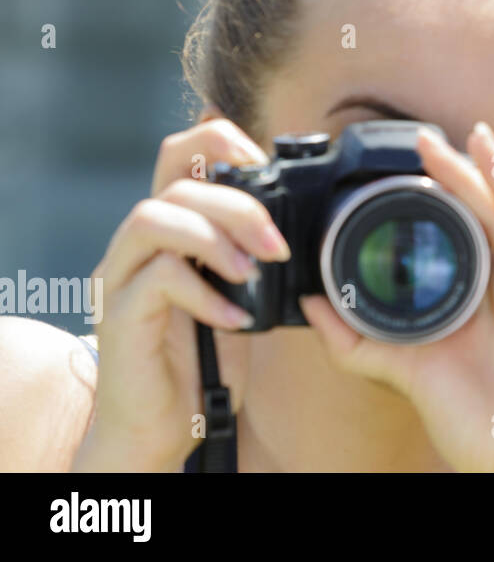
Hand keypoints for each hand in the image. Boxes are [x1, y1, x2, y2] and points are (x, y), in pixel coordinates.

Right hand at [73, 119, 289, 471]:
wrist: (164, 424)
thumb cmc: (205, 355)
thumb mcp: (242, 292)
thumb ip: (255, 253)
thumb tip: (304, 223)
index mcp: (169, 228)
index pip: (177, 153)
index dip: (219, 142)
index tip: (267, 168)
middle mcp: (136, 244)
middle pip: (174, 183)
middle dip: (237, 203)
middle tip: (277, 245)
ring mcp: (120, 277)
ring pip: (151, 217)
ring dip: (212, 237)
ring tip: (252, 271)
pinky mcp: (117, 315)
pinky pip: (156, 280)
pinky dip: (205, 294)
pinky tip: (237, 318)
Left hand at [300, 121, 493, 472]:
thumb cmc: (474, 422)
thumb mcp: (407, 369)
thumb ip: (360, 336)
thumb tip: (311, 300)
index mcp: (491, 293)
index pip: (470, 226)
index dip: (447, 187)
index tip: (417, 153)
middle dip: (467, 173)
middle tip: (432, 137)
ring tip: (480, 142)